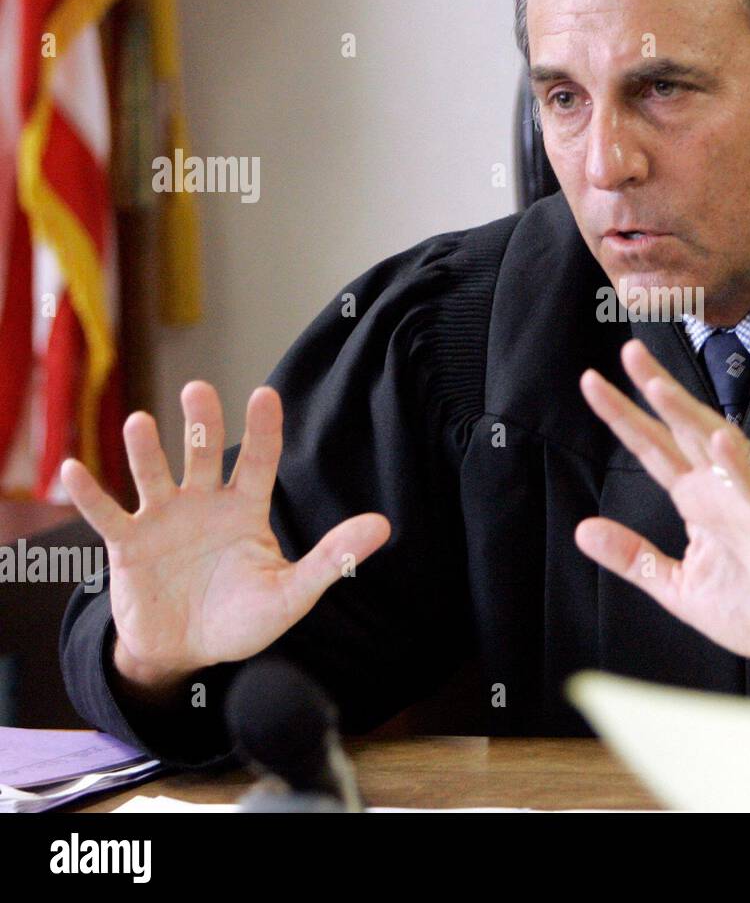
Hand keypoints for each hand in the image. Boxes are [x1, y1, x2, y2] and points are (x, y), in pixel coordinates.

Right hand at [62, 383, 389, 689]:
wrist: (188, 652)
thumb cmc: (243, 617)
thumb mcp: (292, 593)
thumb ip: (333, 558)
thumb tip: (384, 526)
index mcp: (246, 509)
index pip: (260, 460)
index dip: (263, 429)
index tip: (266, 394)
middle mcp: (204, 502)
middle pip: (203, 454)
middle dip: (201, 423)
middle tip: (198, 390)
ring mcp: (163, 519)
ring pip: (153, 475)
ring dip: (145, 450)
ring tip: (140, 423)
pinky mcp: (128, 545)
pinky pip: (107, 514)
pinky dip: (91, 494)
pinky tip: (72, 470)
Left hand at [577, 339, 749, 674]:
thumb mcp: (678, 589)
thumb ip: (633, 558)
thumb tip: (583, 530)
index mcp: (699, 504)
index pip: (655, 450)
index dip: (625, 418)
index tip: (594, 383)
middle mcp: (723, 492)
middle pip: (684, 430)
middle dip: (657, 390)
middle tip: (629, 352)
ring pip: (718, 447)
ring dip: (689, 415)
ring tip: (658, 385)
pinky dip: (738, 467)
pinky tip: (721, 442)